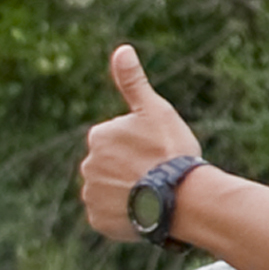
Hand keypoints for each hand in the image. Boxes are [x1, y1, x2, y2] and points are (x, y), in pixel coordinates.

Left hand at [77, 43, 200, 242]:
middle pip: (112, 165)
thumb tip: (121, 49)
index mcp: (99, 137)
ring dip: (127, 191)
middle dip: (131, 169)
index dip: (140, 146)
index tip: (157, 151)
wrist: (181, 198)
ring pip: (111, 190)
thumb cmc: (170, 151)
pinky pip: (110, 215)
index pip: (117, 139)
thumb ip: (133, 82)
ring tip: (152, 194)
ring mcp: (91, 195)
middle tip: (156, 174)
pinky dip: (124, 214)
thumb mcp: (155, 110)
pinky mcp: (98, 220)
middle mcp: (87, 165)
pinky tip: (144, 210)